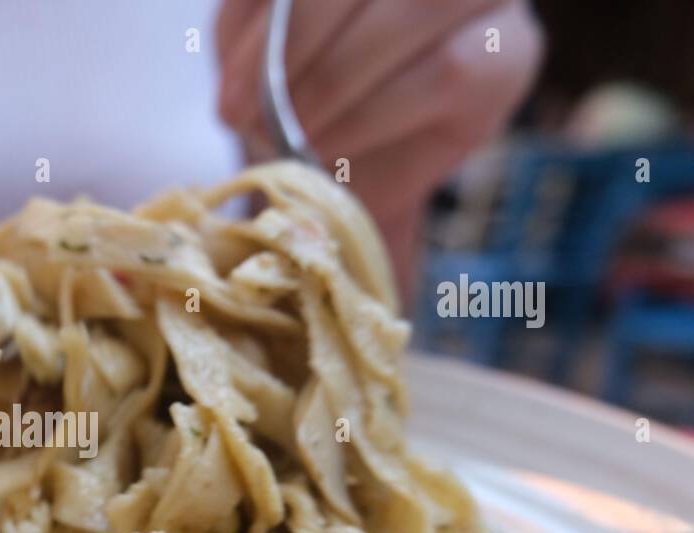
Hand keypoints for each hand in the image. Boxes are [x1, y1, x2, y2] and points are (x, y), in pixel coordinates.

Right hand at [216, 0, 542, 288]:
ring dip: (279, 46)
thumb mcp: (382, 194)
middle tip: (263, 128)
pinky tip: (229, 68)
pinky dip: (249, 22)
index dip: (371, 115)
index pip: (450, 75)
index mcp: (495, 65)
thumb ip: (381, 241)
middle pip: (410, 8)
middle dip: (326, 74)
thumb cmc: (358, 153)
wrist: (338, 82)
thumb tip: (379, 311)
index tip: (306, 155)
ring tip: (235, 106)